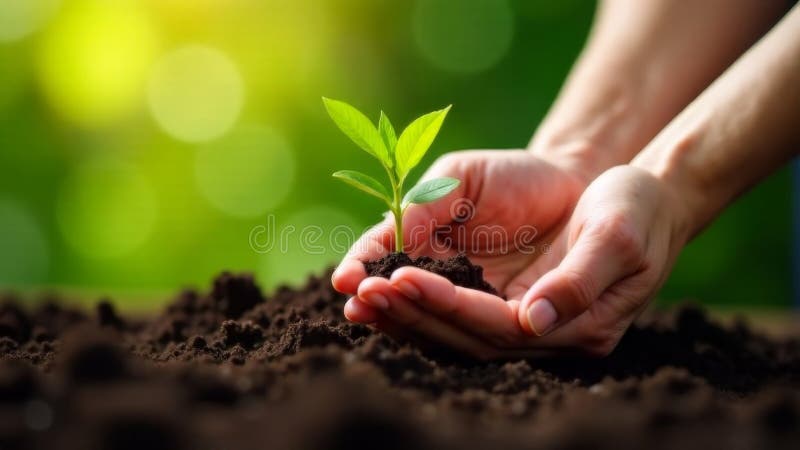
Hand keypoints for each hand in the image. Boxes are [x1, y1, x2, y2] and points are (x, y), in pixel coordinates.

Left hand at [338, 163, 689, 358]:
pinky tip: (380, 288)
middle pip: (465, 336)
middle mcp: (543, 333)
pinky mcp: (507, 302)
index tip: (398, 279)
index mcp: (577, 326)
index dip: (445, 304)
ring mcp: (524, 320)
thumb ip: (578, 281)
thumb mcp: (618, 237)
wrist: (643, 198)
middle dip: (410, 313)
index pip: (496, 325)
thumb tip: (533, 320)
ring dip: (403, 314)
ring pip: (453, 331)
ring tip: (356, 293)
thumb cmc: (636, 210)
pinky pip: (455, 311)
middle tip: (359, 291)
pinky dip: (416, 302)